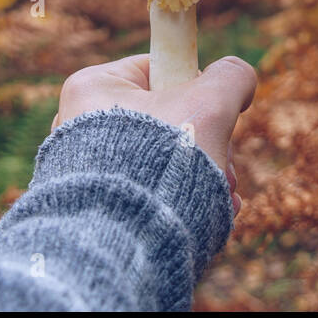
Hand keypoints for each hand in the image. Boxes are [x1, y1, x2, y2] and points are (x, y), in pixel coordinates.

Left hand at [53, 54, 256, 214]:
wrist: (121, 245)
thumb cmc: (157, 167)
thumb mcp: (208, 108)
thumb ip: (230, 79)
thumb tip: (239, 77)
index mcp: (93, 88)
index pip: (158, 72)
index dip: (196, 91)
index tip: (214, 117)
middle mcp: (78, 125)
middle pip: (165, 118)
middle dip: (205, 145)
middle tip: (224, 167)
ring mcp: (84, 168)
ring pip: (161, 158)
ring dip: (199, 174)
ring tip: (218, 197)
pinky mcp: (94, 203)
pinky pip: (146, 188)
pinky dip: (177, 198)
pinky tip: (201, 216)